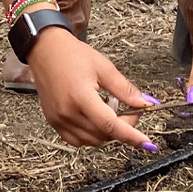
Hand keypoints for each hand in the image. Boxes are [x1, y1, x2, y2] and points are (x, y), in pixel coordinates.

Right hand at [29, 28, 158, 149]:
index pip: (110, 125)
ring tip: (107, 107)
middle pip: (104, 134)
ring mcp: (58, 119)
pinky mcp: (53, 121)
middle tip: (129, 109)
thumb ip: (125, 89)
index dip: (131, 136)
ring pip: (92, 140)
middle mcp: (67, 112)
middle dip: (122, 126)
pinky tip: (93, 117)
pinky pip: (77, 140)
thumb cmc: (72, 54)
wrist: (45, 48)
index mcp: (80, 97)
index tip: (147, 143)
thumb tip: (146, 104)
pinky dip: (90, 134)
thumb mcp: (103, 67)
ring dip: (106, 131)